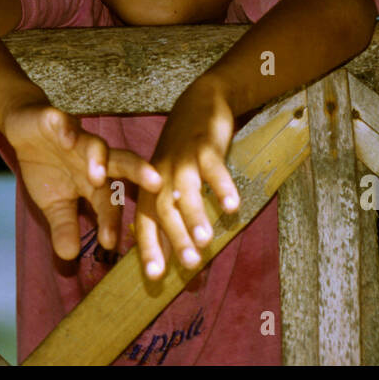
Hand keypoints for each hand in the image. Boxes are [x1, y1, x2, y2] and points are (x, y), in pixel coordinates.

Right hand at [1, 100, 162, 260]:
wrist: (26, 129)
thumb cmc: (47, 167)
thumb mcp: (53, 203)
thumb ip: (65, 227)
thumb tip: (69, 258)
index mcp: (97, 181)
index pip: (109, 202)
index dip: (110, 222)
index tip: (109, 242)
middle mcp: (94, 159)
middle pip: (123, 164)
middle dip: (140, 173)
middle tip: (157, 183)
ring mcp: (77, 138)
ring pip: (96, 145)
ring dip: (98, 159)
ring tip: (97, 175)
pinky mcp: (56, 120)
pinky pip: (64, 123)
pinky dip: (66, 130)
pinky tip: (66, 139)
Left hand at [134, 75, 239, 279]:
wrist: (199, 103)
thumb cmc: (186, 154)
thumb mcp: (176, 183)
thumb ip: (181, 221)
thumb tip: (190, 270)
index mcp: (152, 187)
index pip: (146, 222)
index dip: (149, 248)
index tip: (155, 276)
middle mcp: (162, 175)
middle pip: (164, 209)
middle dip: (176, 237)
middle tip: (189, 263)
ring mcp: (183, 159)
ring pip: (186, 190)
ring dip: (196, 216)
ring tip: (206, 240)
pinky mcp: (204, 145)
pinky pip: (213, 168)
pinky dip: (222, 187)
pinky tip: (233, 206)